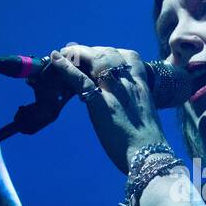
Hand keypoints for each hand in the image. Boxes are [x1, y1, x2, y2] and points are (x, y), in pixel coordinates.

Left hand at [44, 45, 169, 172]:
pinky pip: (81, 80)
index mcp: (141, 84)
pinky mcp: (101, 104)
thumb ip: (132, 99)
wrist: (149, 155)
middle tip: (72, 52)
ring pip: (95, 60)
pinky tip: (56, 59)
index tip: (95, 54)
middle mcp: (129, 82)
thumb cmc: (147, 140)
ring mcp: (115, 91)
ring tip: (64, 53)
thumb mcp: (143, 111)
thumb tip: (118, 98)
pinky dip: (66, 68)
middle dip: (88, 50)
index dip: (107, 52)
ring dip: (76, 53)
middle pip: (107, 53)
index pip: (126, 56)